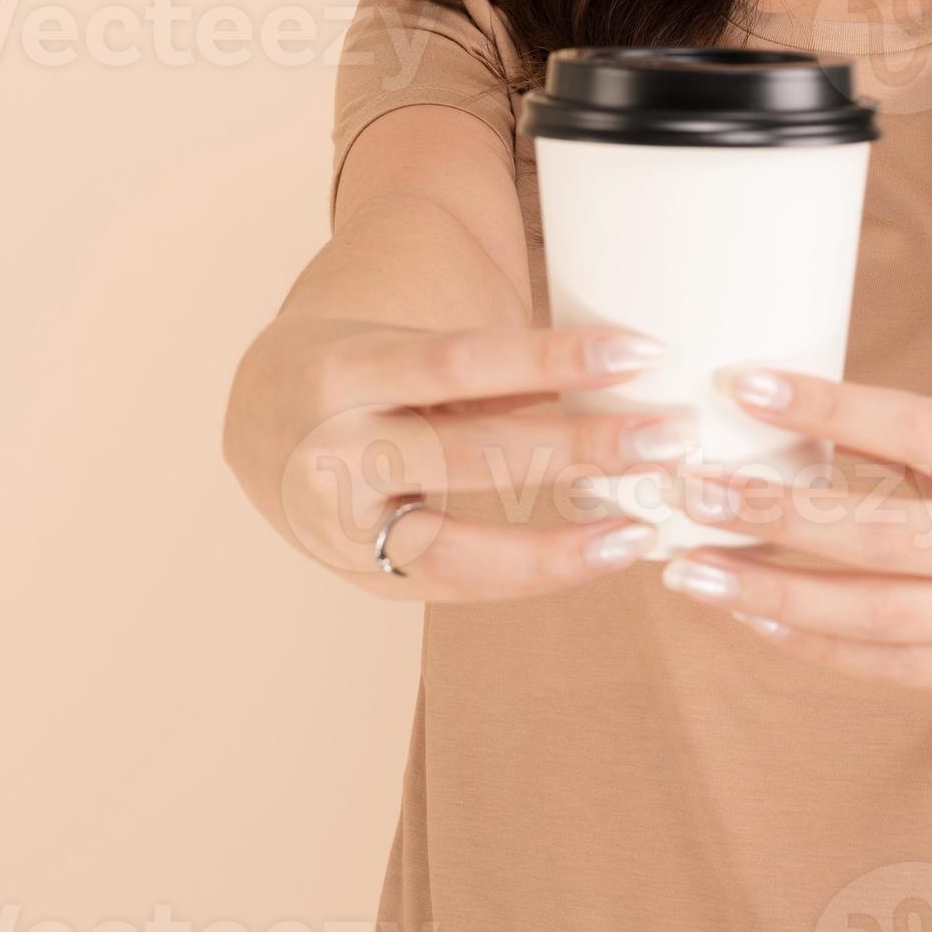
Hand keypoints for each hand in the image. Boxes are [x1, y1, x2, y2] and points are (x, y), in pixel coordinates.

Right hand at [230, 315, 700, 599]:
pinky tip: (598, 555)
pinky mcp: (361, 574)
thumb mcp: (405, 345)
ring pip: (462, 545)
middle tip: (673, 439)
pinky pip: (458, 585)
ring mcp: (341, 525)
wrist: (259, 417)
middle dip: (581, 450)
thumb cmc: (363, 365)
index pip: (463, 361)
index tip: (643, 351)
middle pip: (473, 454)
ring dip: (564, 541)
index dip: (553, 358)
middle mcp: (332, 451)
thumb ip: (492, 370)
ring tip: (645, 528)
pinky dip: (533, 572)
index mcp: (345, 367)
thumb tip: (627, 376)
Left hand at [652, 365, 931, 691]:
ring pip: (880, 616)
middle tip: (691, 493)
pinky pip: (893, 667)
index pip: (917, 430)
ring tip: (696, 571)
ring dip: (775, 594)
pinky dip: (817, 644)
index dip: (827, 409)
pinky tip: (753, 616)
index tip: (739, 384)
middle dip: (776, 517)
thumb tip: (766, 419)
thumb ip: (901, 437)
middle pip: (886, 537)